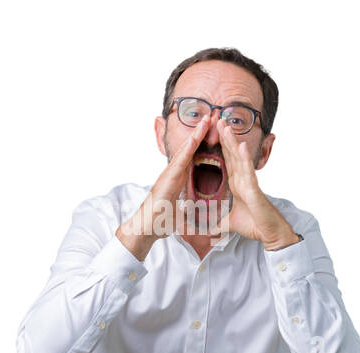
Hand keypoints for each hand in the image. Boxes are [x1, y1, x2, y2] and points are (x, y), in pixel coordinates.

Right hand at [116, 115, 213, 259]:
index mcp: (180, 178)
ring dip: (196, 135)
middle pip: (190, 148)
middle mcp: (175, 173)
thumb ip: (189, 209)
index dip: (203, 143)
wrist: (146, 228)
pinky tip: (194, 139)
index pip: (194, 157)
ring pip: (185, 150)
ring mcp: (170, 174)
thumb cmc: (162, 221)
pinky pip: (180, 161)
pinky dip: (187, 149)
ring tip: (206, 121)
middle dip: (201, 132)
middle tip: (212, 116)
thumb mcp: (182, 212)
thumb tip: (197, 213)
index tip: (213, 131)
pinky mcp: (167, 179)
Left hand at [214, 126, 298, 249]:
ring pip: (239, 158)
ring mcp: (249, 183)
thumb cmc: (254, 226)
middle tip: (218, 119)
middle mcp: (243, 180)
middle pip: (232, 154)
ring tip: (226, 126)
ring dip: (233, 142)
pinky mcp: (254, 189)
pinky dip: (245, 158)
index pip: (227, 161)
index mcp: (237, 185)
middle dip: (225, 137)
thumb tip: (206, 229)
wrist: (268, 234)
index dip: (220, 146)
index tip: (213, 132)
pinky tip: (242, 146)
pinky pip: (248, 172)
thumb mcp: (229, 223)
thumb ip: (218, 223)